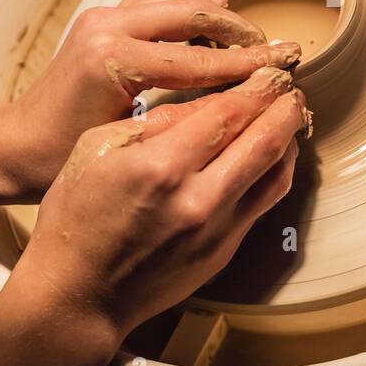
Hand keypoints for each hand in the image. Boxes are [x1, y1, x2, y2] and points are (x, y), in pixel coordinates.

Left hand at [3, 0, 300, 199]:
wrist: (18, 144)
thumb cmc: (64, 159)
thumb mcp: (130, 145)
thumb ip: (183, 120)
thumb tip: (242, 109)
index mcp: (112, 61)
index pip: (199, 59)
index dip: (248, 65)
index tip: (285, 66)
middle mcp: (107, 27)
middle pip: (196, 13)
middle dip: (242, 33)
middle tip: (275, 52)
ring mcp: (105, 14)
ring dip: (221, 14)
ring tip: (250, 42)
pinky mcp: (106, 13)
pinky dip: (194, 4)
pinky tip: (215, 26)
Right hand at [19, 65, 308, 339]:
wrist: (76, 294)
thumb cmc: (75, 216)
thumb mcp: (97, 149)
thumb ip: (155, 122)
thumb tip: (205, 103)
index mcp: (159, 166)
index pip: (227, 113)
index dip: (256, 87)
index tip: (269, 71)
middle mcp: (196, 198)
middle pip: (263, 140)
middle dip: (283, 106)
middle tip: (290, 85)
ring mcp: (215, 230)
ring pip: (275, 173)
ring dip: (289, 138)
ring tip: (289, 115)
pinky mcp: (223, 252)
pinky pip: (265, 203)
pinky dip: (276, 172)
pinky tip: (273, 155)